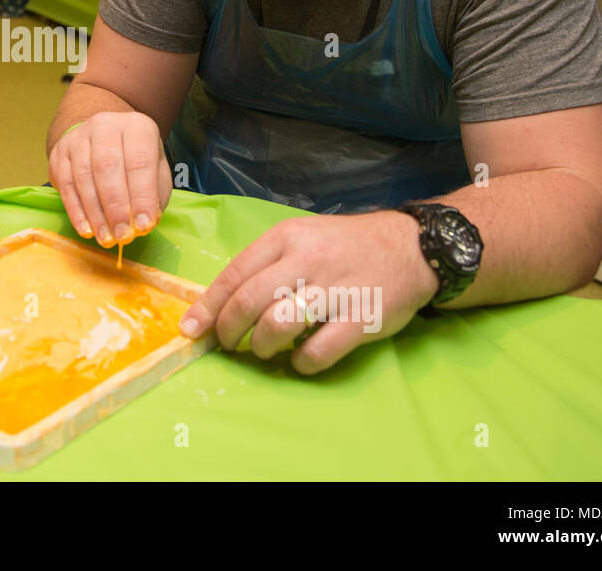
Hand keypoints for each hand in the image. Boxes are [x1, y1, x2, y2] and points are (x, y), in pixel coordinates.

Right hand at [48, 111, 170, 247]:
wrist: (103, 138)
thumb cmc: (135, 160)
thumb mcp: (155, 171)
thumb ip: (154, 196)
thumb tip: (143, 224)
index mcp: (137, 126)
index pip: (139, 161)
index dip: (142, 195)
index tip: (144, 225)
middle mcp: (106, 125)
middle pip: (107, 167)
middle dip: (116, 207)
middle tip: (122, 236)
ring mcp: (79, 136)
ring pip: (84, 176)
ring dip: (95, 213)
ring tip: (105, 238)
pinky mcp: (60, 151)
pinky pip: (65, 183)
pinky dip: (75, 210)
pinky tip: (86, 229)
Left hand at [178, 210, 439, 374]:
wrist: (411, 247)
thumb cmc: (344, 246)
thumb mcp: (301, 238)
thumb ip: (266, 264)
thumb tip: (222, 300)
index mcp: (286, 238)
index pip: (235, 274)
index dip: (208, 306)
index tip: (191, 328)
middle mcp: (307, 260)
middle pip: (249, 300)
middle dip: (228, 329)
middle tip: (226, 344)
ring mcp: (335, 290)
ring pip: (279, 324)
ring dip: (262, 345)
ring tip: (263, 350)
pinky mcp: (361, 318)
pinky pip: (320, 350)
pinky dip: (301, 362)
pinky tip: (299, 360)